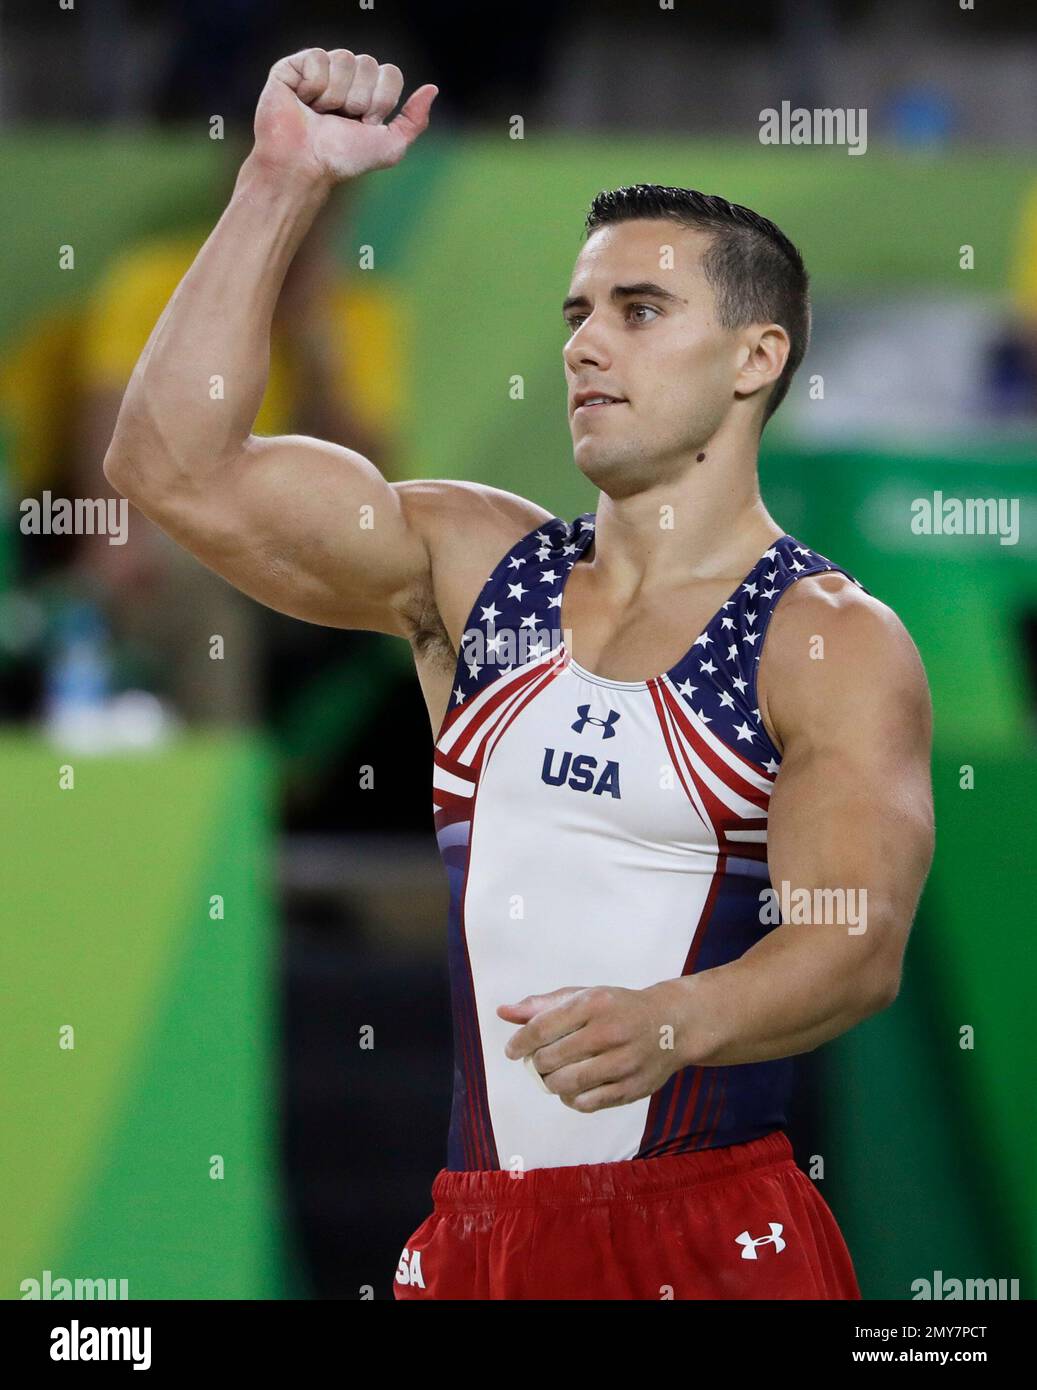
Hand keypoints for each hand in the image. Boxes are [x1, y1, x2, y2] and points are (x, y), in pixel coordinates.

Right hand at [253, 47, 437, 185]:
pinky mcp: (292, 67)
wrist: (306, 166)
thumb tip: (433, 88)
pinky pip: (317, 57)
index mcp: (367, 91)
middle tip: (341, 120)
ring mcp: (318, 69)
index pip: (391, 73)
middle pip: (369, 63)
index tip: (365, 123)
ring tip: (320, 114)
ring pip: (344, 58)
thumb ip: (414, 121)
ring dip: (336, 95)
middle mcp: (344, 77)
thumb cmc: (344, 160)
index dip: (382, 101)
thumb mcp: (390, 146)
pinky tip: (303, 102)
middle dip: (360, 99)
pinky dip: (313, 86)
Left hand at [497, 983, 685, 1112]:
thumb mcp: (583, 996)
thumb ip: (542, 1005)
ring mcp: (624, 1062)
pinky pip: (587, 1103)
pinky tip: (573, 1088)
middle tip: (540, 1062)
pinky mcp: (632, 1088)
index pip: (543, 1028)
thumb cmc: (618, 1008)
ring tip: (554, 1075)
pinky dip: (571, 1099)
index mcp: (594, 1003)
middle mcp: (609, 1031)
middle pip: (551, 1059)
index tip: (512, 1051)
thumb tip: (503, 1012)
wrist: (672, 1024)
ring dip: (552, 1083)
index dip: (520, 1043)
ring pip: (567, 1084)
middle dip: (538, 1064)